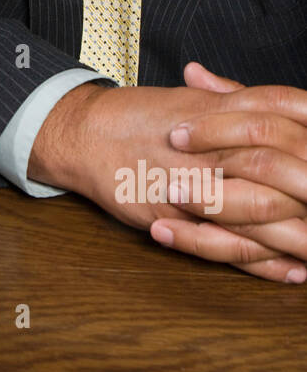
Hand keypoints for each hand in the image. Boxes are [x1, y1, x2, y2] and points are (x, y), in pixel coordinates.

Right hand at [28, 76, 306, 282]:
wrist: (86, 134)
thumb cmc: (139, 116)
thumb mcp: (195, 100)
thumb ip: (238, 103)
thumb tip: (286, 111)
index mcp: (224, 114)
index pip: (286, 124)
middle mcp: (214, 148)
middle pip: (283, 171)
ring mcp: (195, 184)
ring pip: (263, 213)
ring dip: (298, 237)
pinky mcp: (177, 217)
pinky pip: (228, 246)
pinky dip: (265, 263)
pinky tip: (290, 271)